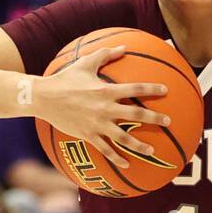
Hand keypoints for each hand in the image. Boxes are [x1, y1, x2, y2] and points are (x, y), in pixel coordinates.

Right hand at [34, 45, 169, 171]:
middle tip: (168, 122)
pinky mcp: (88, 135)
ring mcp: (97, 124)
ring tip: (151, 150)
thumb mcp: (85, 63)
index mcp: (106, 90)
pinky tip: (126, 165)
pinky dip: (116, 158)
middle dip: (154, 118)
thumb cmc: (65, 79)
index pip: (134, 89)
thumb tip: (123, 47)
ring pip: (123, 137)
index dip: (151, 89)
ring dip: (139, 145)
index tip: (165, 91)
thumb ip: (105, 55)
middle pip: (135, 114)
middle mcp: (104, 108)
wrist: (43, 98)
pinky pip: (105, 150)